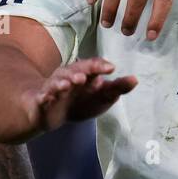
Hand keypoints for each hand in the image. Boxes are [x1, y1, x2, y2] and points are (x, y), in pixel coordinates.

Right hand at [22, 58, 136, 133]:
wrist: (54, 113)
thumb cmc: (82, 100)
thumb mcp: (103, 95)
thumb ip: (118, 87)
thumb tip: (135, 80)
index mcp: (85, 73)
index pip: (93, 66)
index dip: (100, 66)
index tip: (111, 68)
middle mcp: (68, 77)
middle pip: (73, 71)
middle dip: (79, 72)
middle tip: (84, 77)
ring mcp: (54, 88)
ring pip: (56, 83)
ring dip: (61, 83)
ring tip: (66, 85)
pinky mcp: (42, 100)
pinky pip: (42, 98)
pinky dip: (44, 97)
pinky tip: (46, 98)